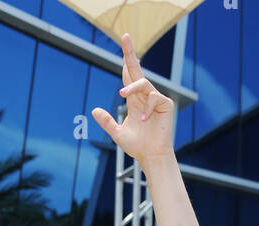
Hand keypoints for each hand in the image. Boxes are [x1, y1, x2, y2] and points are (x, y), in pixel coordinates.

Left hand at [91, 32, 173, 166]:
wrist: (151, 156)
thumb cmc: (137, 146)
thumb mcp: (117, 133)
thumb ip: (107, 122)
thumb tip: (94, 110)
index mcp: (134, 100)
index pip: (128, 76)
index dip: (126, 61)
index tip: (123, 42)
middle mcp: (144, 96)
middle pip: (137, 70)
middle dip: (130, 54)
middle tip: (125, 36)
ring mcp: (155, 99)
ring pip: (143, 83)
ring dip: (132, 87)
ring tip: (123, 95)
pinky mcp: (165, 104)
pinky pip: (154, 97)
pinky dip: (147, 107)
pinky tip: (144, 118)